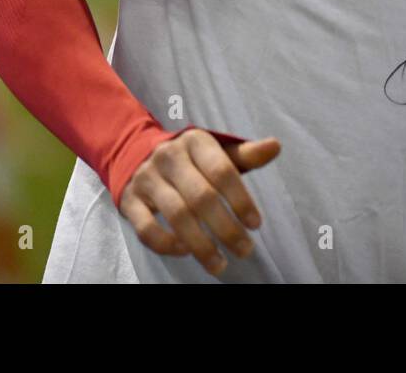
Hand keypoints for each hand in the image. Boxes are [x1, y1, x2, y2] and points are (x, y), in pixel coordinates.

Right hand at [118, 130, 280, 276]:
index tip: (255, 224)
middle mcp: (169, 157)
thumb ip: (246, 154)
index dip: (240, 199)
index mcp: (196, 142)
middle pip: (201, 197)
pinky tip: (186, 252)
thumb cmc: (191, 158)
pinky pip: (146, 228)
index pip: (222, 171)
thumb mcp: (217, 151)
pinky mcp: (130, 200)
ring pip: (176, 215)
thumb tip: (275, 146)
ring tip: (220, 264)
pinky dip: (166, 244)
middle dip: (225, 228)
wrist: (137, 154)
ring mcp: (147, 179)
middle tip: (244, 250)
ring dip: (200, 244)